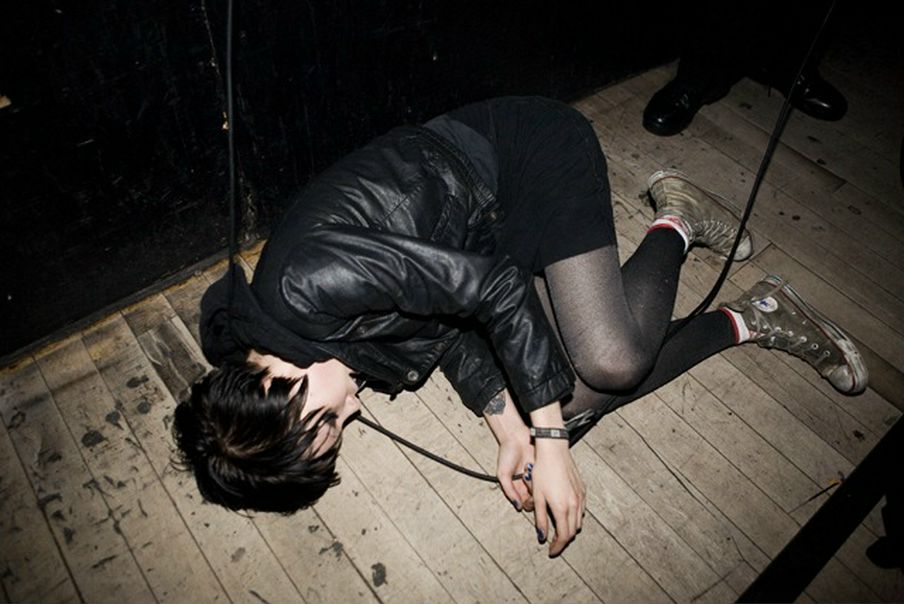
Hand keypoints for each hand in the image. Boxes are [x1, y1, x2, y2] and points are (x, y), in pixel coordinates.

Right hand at [482, 390, 534, 511]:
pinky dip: (542, 474)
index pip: (526, 503)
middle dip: (532, 491)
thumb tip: (517, 506)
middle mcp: (527, 484)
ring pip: (542, 489)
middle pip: (536, 498)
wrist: (516, 436)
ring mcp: (537, 477)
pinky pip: (547, 478)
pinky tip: (533, 465)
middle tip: (526, 479)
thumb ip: (509, 491)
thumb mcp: (502, 474)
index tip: (525, 495)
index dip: (527, 502)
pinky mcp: (544, 469)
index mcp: (517, 487)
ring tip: (528, 468)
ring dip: (536, 482)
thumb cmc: (507, 452)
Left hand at [532, 438, 584, 555]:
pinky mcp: (582, 490)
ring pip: (578, 521)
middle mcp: (574, 504)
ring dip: (570, 529)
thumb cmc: (542, 471)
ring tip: (558, 530)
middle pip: (572, 531)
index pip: (563, 536)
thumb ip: (540, 518)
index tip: (551, 551)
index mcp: (562, 508)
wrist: (554, 451)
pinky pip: (581, 510)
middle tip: (553, 543)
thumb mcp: (537, 496)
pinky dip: (574, 517)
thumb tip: (542, 536)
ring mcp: (580, 497)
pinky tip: (565, 514)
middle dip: (563, 540)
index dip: (558, 547)